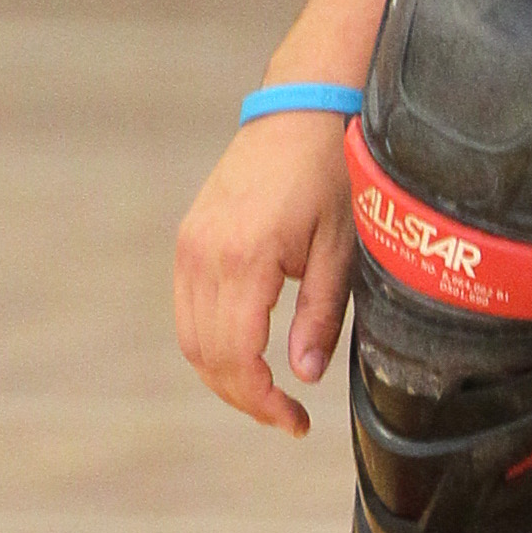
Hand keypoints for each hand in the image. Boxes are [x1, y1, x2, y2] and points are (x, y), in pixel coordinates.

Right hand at [172, 109, 359, 436]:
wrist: (301, 109)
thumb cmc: (332, 171)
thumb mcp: (343, 246)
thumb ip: (322, 314)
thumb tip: (304, 375)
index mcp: (244, 260)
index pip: (237, 358)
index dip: (262, 401)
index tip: (295, 423)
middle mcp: (204, 256)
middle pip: (206, 356)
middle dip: (244, 397)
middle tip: (287, 418)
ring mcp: (190, 246)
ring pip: (190, 337)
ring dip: (223, 375)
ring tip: (269, 395)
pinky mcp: (189, 238)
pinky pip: (188, 308)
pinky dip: (211, 342)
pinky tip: (248, 353)